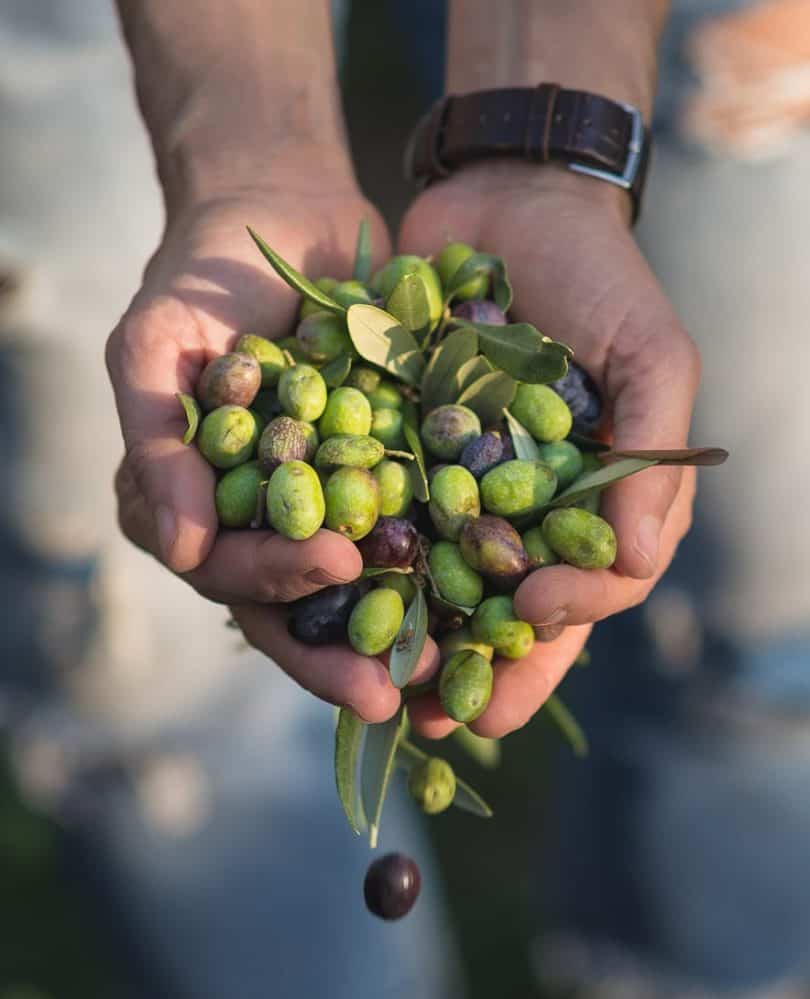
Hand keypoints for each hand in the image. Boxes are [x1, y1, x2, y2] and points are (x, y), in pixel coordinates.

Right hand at [106, 186, 438, 721]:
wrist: (279, 209)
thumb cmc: (202, 276)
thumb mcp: (156, 345)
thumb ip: (157, 442)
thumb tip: (174, 549)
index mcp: (200, 507)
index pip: (227, 570)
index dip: (275, 584)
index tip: (337, 570)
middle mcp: (265, 518)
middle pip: (298, 603)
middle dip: (343, 644)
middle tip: (395, 684)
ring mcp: (328, 500)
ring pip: (361, 583)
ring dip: (402, 627)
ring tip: (453, 664)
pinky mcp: (386, 470)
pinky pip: (414, 523)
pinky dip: (447, 557)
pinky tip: (491, 584)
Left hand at [398, 164, 700, 738]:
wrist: (510, 198)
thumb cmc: (599, 279)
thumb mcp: (651, 354)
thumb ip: (652, 456)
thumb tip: (643, 563)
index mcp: (591, 501)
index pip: (586, 587)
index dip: (562, 620)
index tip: (531, 623)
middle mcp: (520, 506)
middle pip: (500, 606)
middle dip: (474, 664)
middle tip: (439, 716)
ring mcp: (454, 481)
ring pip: (432, 578)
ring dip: (407, 633)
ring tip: (375, 680)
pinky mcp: (395, 447)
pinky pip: (375, 510)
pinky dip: (354, 551)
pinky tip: (327, 586)